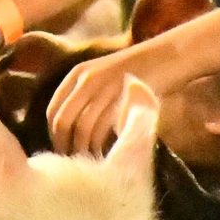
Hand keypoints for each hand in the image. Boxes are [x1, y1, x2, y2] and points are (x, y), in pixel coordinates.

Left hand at [47, 47, 178, 155]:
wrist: (167, 57)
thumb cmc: (135, 71)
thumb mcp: (102, 76)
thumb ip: (84, 96)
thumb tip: (68, 131)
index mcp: (77, 74)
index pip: (52, 110)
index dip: (53, 134)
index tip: (61, 149)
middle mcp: (86, 80)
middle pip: (63, 122)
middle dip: (65, 145)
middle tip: (72, 162)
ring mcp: (104, 90)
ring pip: (82, 129)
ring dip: (83, 149)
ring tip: (90, 162)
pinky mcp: (122, 101)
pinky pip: (103, 130)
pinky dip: (100, 146)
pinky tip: (105, 153)